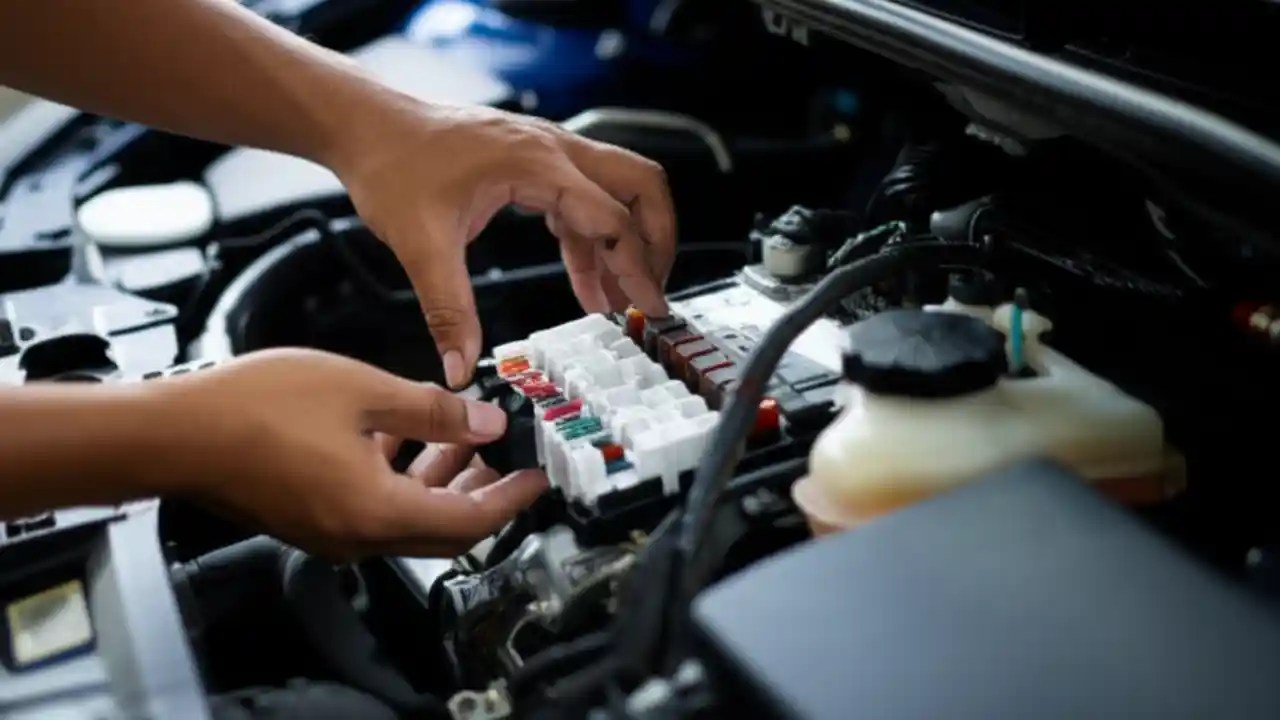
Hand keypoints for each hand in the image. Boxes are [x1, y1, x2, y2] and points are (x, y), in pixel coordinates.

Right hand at [154, 348, 546, 560]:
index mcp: (378, 513)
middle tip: (504, 456)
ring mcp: (331, 532)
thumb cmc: (257, 408)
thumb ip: (434, 411)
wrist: (175, 433)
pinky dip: (400, 477)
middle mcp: (357, 536)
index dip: (510, 499)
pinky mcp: (310, 519)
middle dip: (481, 492)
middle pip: (442, 528)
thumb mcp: (364, 393)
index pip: (470, 522)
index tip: (536, 478)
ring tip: (459, 434)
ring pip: (408, 517)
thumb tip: (486, 421)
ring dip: (440, 479)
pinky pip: (373, 508)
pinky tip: (401, 433)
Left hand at [330, 96, 676, 388]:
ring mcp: (547, 154)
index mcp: (537, 164)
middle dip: (658, 242)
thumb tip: (461, 367)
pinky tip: (588, 287)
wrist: (367, 125)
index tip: (650, 309)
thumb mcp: (420, 245)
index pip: (614, 218)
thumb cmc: (392, 164)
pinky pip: (584, 203)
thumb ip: (449, 310)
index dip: (638, 268)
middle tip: (654, 294)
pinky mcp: (534, 166)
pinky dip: (594, 244)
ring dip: (627, 245)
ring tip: (622, 304)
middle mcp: (553, 150)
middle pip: (641, 186)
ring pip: (619, 192)